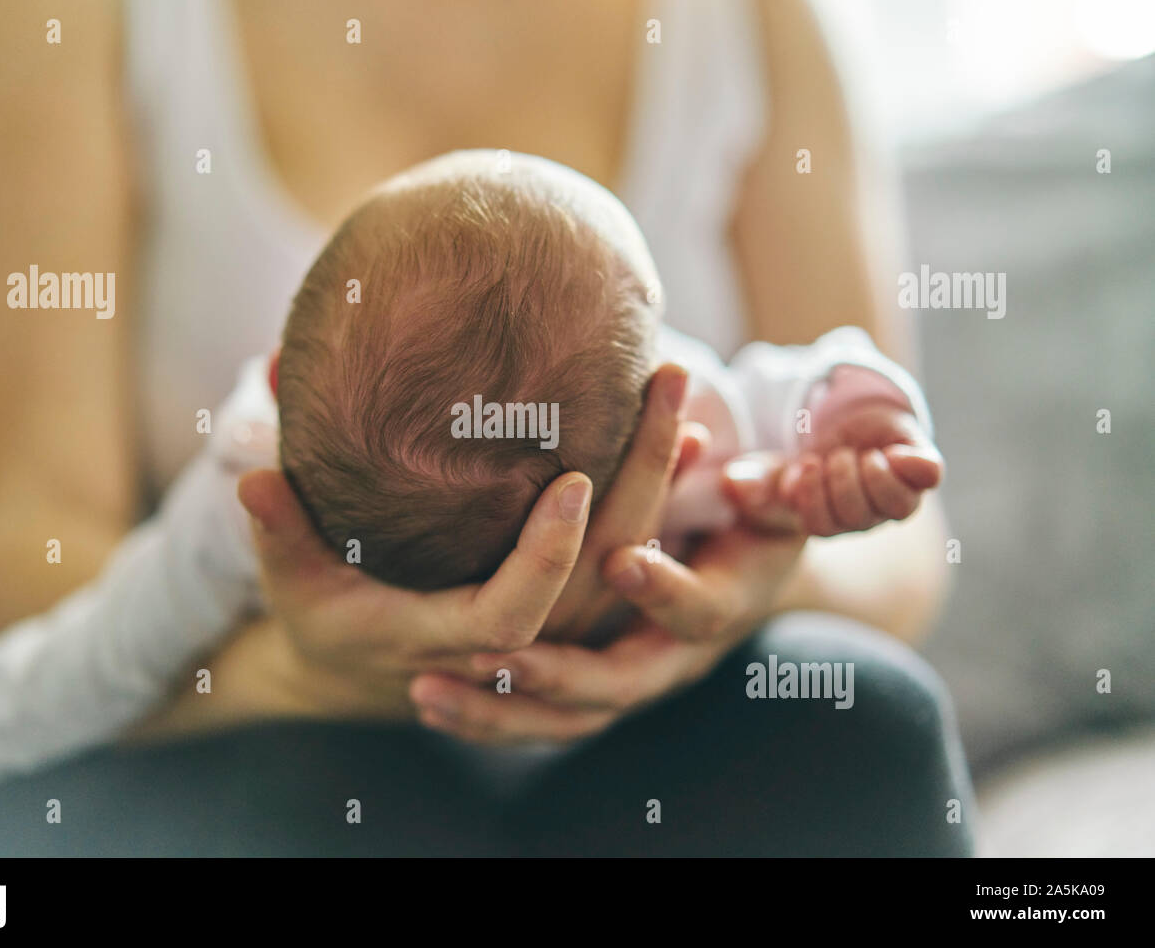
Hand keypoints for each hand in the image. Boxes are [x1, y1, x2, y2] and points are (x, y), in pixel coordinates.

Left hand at [408, 523, 805, 742]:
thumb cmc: (755, 517)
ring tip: (426, 692)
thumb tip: (742, 480)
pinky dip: (487, 718)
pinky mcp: (596, 692)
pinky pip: (542, 721)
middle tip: (484, 654)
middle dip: (551, 673)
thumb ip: (768, 488)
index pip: (699, 611)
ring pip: (566, 719)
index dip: (663, 588)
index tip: (619, 560)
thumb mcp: (775, 500)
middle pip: (615, 686)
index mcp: (724, 607)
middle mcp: (675, 659)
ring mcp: (632, 682)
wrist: (751, 572)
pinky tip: (428, 706)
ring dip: (496, 712)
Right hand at [723, 403, 942, 535]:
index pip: (822, 525)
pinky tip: (890, 452)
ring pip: (896, 504)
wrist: (849, 425)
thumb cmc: (808, 460)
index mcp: (830, 520)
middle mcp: (866, 515)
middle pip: (858, 516)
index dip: (809, 496)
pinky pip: (928, 475)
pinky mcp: (921, 467)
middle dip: (838, 479)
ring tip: (853, 453)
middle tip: (829, 456)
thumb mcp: (773, 468)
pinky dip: (911, 463)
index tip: (801, 466)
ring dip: (868, 472)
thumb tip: (734, 481)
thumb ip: (753, 479)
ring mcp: (897, 494)